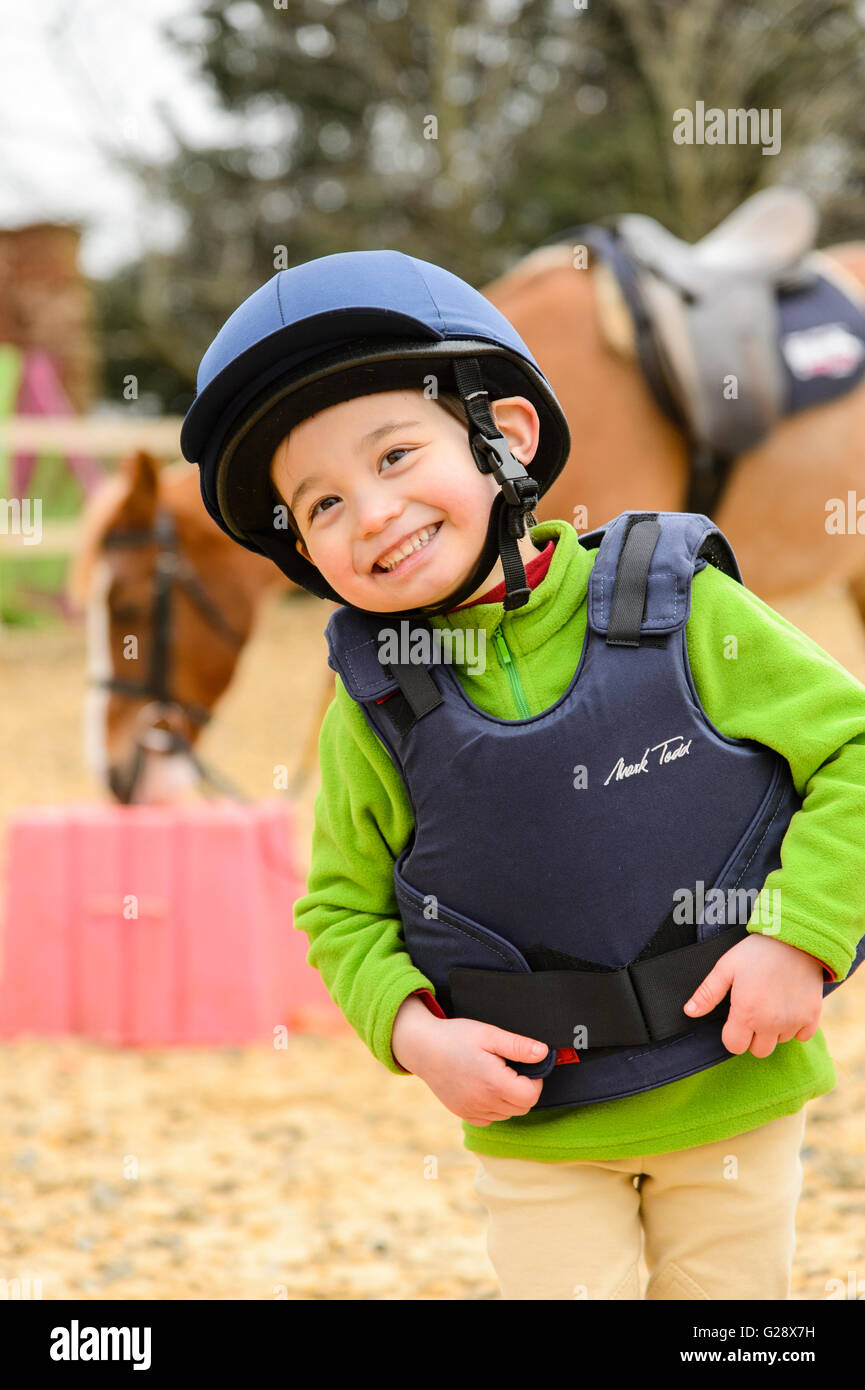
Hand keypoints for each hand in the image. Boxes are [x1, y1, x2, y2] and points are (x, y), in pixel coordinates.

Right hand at [392, 997, 546, 1124]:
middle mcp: (484, 1102)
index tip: (525, 1066)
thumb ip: (518, 1045)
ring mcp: (472, 1110)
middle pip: (522, 1107)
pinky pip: (490, 1118)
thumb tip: (544, 1053)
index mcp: (493, 1082)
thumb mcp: (489, 1034)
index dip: (535, 1080)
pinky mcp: (463, 1113)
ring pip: (507, 1114)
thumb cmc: (455, 1037)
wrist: (422, 1047)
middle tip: (511, 1068)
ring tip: (496, 1075)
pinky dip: (494, 1106)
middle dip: (524, 1089)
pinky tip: (485, 1087)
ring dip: (510, 1099)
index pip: (531, 1095)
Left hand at [683, 932, 823, 1057]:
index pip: (734, 1046)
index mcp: (746, 1013)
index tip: (736, 1019)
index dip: (732, 1034)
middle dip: (753, 1036)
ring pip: (780, 1041)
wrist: (795, 938)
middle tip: (755, 1011)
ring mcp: (793, 1022)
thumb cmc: (756, 951)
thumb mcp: (726, 967)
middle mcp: (771, 1023)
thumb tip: (689, 1012)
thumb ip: (707, 993)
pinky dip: (797, 1026)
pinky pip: (803, 1036)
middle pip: (759, 1050)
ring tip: (773, 1002)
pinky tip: (790, 1005)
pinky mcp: (812, 1017)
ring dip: (775, 1029)